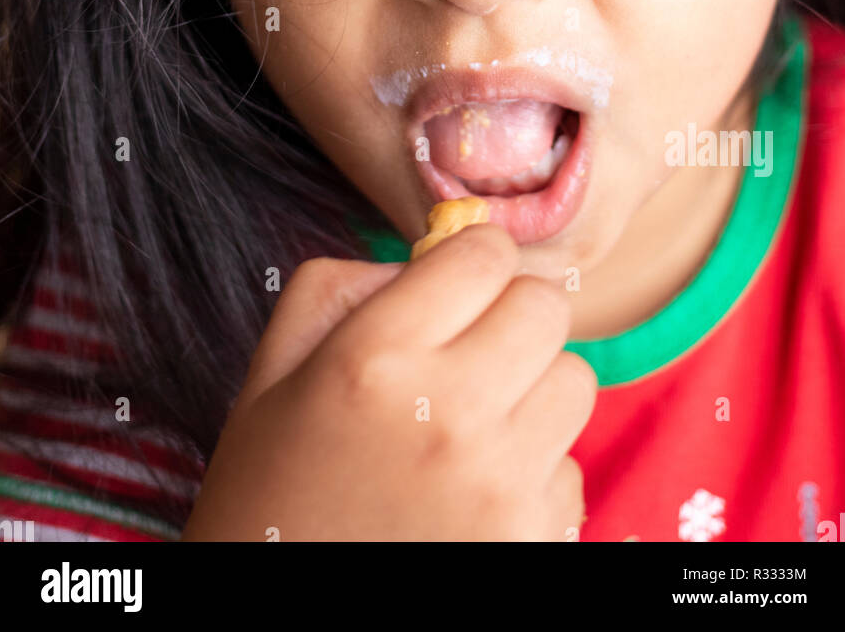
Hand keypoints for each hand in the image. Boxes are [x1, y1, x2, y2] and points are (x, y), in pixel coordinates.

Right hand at [180, 223, 596, 540]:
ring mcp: (499, 482)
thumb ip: (341, 289)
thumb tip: (430, 251)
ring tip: (474, 425)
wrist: (277, 629)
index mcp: (374, 356)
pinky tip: (476, 495)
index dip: (472, 258)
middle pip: (545, 306)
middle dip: (511, 315)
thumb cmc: (270, 494)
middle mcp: (447, 411)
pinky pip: (572, 468)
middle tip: (472, 349)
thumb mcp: (272, 375)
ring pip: (574, 380)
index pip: (486, 252)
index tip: (456, 282)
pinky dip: (535, 474)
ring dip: (533, 391)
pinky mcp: (532, 540)